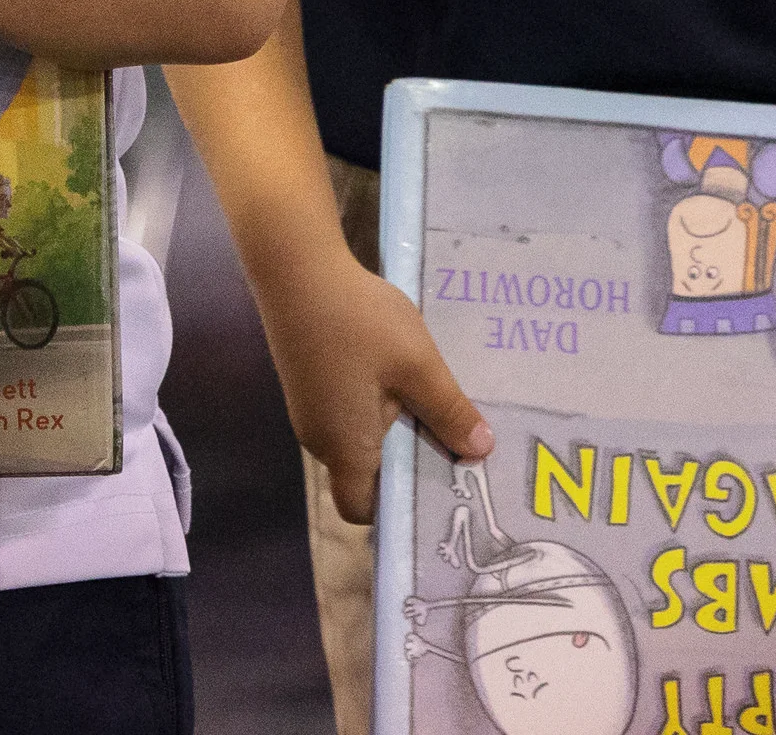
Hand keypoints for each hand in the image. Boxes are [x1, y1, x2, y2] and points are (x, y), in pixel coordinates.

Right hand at [261, 252, 492, 524]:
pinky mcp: (306, 381)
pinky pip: (345, 411)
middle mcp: (319, 438)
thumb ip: (449, 411)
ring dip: (392, 428)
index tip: (438, 486)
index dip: (396, 507)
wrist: (295, 267)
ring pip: (356, 438)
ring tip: (434, 404)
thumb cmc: (358, 321)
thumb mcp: (417, 365)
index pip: (362, 508)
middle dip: (406, 462)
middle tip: (454, 443)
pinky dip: (374, 404)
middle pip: (363, 473)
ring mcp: (308, 408)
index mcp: (344, 447)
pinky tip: (398, 374)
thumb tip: (480, 452)